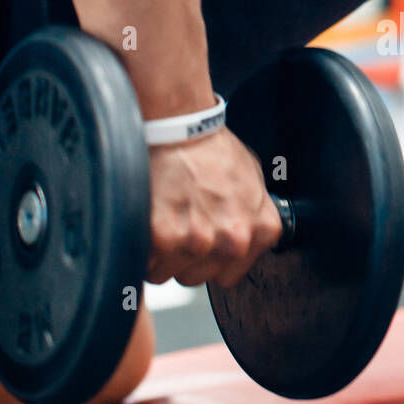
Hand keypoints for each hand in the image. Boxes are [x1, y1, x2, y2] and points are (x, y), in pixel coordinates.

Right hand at [146, 128, 281, 286]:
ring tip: (163, 217)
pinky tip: (149, 219)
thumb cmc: (214, 149)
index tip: (198, 240)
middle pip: (196, 277)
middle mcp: (234, 241)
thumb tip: (248, 240)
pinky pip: (146, 264)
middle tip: (177, 221)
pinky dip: (142, 248)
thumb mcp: (255, 182)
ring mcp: (199, 241)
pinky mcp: (164, 238)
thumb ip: (254, 218)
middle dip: (183, 257)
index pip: (228, 276)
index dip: (207, 260)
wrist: (180, 126)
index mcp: (261, 230)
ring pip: (168, 274)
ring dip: (160, 255)